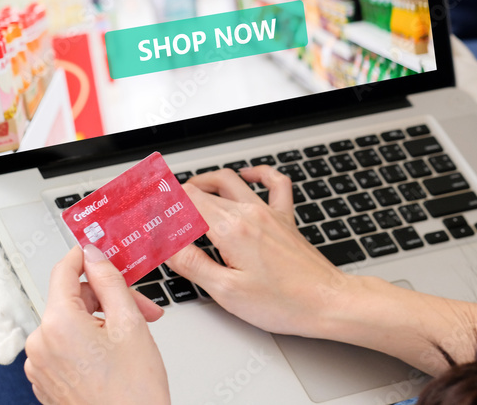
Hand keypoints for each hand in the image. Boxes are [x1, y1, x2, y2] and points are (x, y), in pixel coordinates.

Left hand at [24, 245, 170, 404]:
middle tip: (142, 308)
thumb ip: (110, 281)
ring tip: (131, 338)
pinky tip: (115, 355)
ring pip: (70, 324)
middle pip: (72, 300)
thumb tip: (95, 255)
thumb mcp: (129, 323)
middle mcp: (40, 344)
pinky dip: (88, 344)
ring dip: (101, 322)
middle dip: (108, 299)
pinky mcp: (46, 383)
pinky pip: (65, 348)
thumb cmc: (133, 392)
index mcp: (57, 324)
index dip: (85, 255)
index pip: (64, 270)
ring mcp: (40, 367)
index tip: (98, 248)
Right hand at [167, 166, 354, 337]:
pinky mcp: (285, 218)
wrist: (327, 302)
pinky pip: (274, 183)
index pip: (187, 203)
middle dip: (178, 195)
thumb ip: (192, 265)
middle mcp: (250, 213)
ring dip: (207, 181)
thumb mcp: (226, 292)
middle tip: (161, 206)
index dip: (164, 205)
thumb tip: (169, 246)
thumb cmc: (284, 303)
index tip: (149, 213)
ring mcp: (269, 212)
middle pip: (204, 189)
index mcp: (232, 230)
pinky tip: (247, 176)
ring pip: (231, 180)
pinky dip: (258, 174)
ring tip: (189, 192)